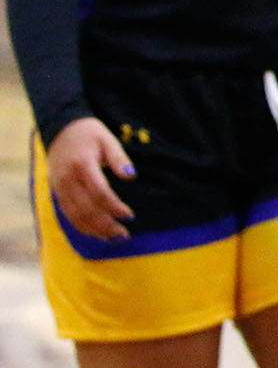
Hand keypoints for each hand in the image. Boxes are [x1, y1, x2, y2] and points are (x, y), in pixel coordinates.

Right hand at [45, 118, 135, 241]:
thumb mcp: (108, 139)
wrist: (60, 129)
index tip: (129, 215)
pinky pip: (67, 214)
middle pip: (85, 209)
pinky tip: (96, 233)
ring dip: (94, 230)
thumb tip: (131, 176)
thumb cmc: (90, 134)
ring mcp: (59, 187)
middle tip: (124, 234)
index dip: (114, 207)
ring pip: (74, 215)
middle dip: (105, 224)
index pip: (98, 192)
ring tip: (113, 238)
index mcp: (82, 165)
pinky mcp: (56, 192)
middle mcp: (67, 179)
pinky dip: (81, 226)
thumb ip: (119, 158)